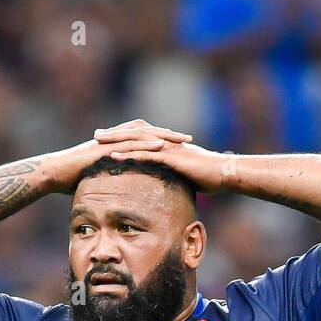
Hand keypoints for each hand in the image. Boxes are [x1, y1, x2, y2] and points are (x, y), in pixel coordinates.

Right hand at [46, 120, 193, 192]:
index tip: (180, 146)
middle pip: (147, 131)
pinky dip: (145, 144)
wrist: (53, 173)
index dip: (161, 140)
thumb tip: (121, 195)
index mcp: (115, 144)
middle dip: (168, 134)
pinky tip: (160, 147)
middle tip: (189, 139)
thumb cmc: (72, 179)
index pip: (143, 138)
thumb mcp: (98, 179)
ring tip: (182, 140)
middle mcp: (114, 138)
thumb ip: (111, 182)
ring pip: (141, 134)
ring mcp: (110, 141)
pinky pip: (128, 143)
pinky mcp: (104, 147)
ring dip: (163, 136)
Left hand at [105, 139, 232, 194]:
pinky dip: (128, 154)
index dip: (126, 138)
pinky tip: (114, 155)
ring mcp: (167, 148)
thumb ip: (177, 176)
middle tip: (96, 135)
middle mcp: (166, 143)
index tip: (109, 139)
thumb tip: (172, 185)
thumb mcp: (189, 176)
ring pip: (137, 141)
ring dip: (116, 140)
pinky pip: (145, 154)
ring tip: (98, 141)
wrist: (225, 173)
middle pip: (135, 134)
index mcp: (169, 146)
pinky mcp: (171, 157)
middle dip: (115, 134)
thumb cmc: (211, 177)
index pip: (143, 138)